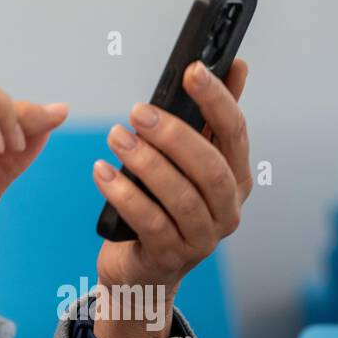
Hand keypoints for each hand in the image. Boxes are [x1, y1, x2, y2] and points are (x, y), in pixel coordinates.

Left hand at [89, 58, 252, 337]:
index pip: (235, 134)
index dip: (217, 100)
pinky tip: (102, 172)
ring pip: (181, 196)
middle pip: (210, 168)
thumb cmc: (163, 206)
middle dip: (174, 135)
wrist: (141, 271)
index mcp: (235, 179)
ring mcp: (201, 238)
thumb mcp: (186, 162)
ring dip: (145, 162)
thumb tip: (234, 65)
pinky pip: (149, 222)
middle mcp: (227, 210)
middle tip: (138, 111)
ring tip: (116, 136)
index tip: (192, 70)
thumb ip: (208, 118)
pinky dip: (124, 194)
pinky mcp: (169, 257)